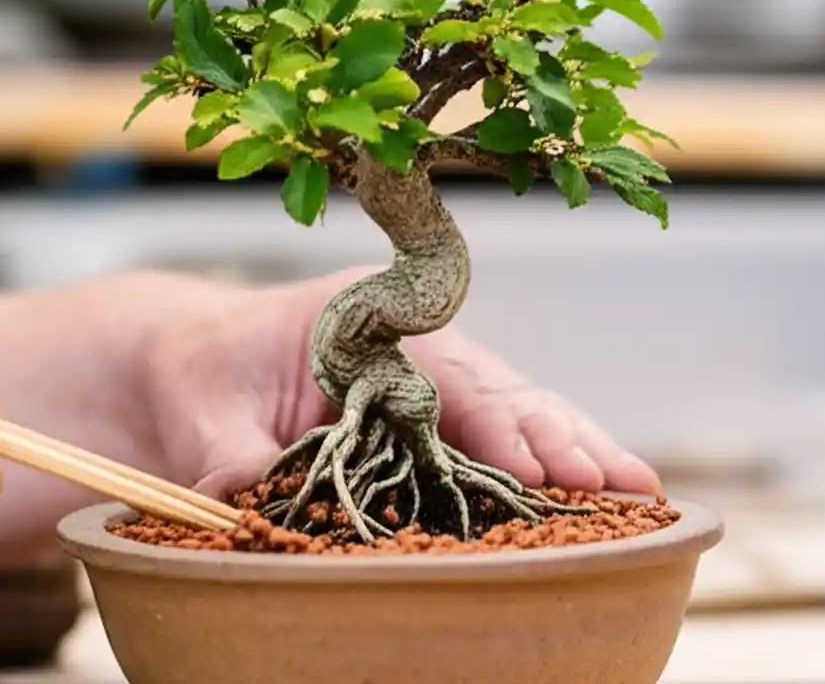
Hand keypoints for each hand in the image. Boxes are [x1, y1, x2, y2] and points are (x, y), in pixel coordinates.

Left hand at [145, 267, 661, 499]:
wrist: (187, 364)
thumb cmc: (199, 376)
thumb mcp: (204, 415)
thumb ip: (235, 457)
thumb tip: (251, 504)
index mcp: (362, 318)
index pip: (447, 376)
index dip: (498, 425)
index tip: (542, 469)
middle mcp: (409, 342)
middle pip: (503, 390)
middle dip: (565, 440)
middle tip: (629, 487)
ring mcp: (425, 375)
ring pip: (515, 411)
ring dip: (572, 454)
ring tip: (637, 497)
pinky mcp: (426, 413)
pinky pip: (494, 437)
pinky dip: (543, 466)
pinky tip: (591, 497)